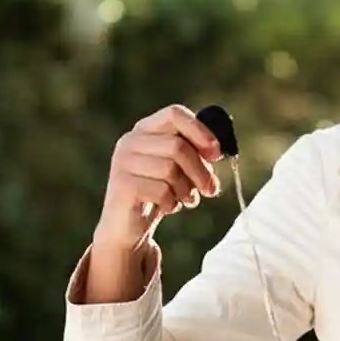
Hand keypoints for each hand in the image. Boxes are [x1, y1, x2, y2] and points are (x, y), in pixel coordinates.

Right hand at [94, 104, 222, 252]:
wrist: (130, 226)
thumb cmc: (161, 192)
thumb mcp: (181, 169)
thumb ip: (196, 154)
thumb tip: (216, 150)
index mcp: (146, 130)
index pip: (174, 114)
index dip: (200, 131)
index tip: (216, 154)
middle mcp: (130, 141)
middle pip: (178, 146)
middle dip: (201, 171)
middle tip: (211, 189)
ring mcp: (123, 162)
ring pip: (170, 170)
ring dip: (187, 190)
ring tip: (186, 199)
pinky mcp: (123, 186)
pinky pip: (161, 191)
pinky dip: (173, 203)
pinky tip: (168, 207)